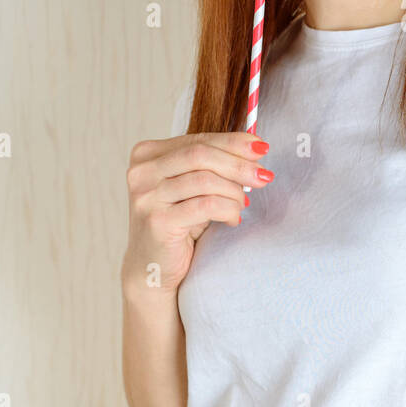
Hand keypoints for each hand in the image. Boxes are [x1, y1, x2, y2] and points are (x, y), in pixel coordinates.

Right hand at [122, 131, 273, 296]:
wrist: (152, 266)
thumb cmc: (178, 221)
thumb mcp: (193, 186)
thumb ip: (214, 164)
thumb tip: (255, 148)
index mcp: (148, 154)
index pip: (198, 140)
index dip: (233, 142)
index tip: (261, 148)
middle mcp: (142, 172)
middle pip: (201, 155)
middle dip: (238, 164)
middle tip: (264, 176)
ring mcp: (147, 196)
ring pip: (205, 180)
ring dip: (233, 192)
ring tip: (242, 204)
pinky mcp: (158, 221)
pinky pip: (206, 206)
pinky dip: (228, 210)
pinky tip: (233, 219)